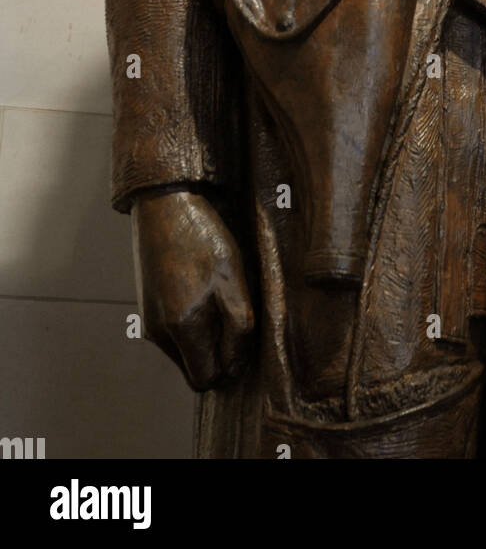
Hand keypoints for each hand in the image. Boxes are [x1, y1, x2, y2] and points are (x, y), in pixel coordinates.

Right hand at [131, 189, 254, 390]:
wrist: (166, 203)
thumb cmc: (203, 238)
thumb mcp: (233, 280)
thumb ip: (238, 328)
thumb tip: (234, 366)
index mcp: (181, 328)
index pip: (205, 379)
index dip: (228, 366)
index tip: (242, 337)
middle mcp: (158, 331)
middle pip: (193, 367)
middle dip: (216, 352)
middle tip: (232, 313)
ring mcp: (149, 319)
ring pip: (184, 349)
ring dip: (204, 334)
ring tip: (217, 295)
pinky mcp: (147, 306)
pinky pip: (174, 331)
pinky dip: (190, 320)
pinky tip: (201, 288)